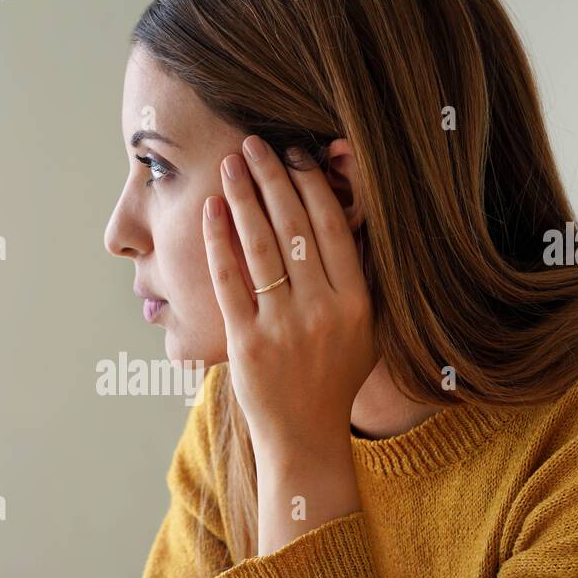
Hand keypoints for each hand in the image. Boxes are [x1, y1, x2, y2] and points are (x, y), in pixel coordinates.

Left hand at [203, 135, 376, 453]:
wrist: (305, 435)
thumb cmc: (334, 375)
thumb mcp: (366, 328)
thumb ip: (359, 276)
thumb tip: (347, 212)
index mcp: (356, 302)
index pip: (332, 227)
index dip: (311, 184)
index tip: (294, 152)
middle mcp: (322, 311)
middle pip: (295, 228)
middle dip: (271, 178)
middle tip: (253, 143)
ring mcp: (283, 328)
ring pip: (261, 248)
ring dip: (243, 199)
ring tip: (229, 164)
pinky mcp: (247, 344)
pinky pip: (230, 282)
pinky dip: (218, 243)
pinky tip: (211, 211)